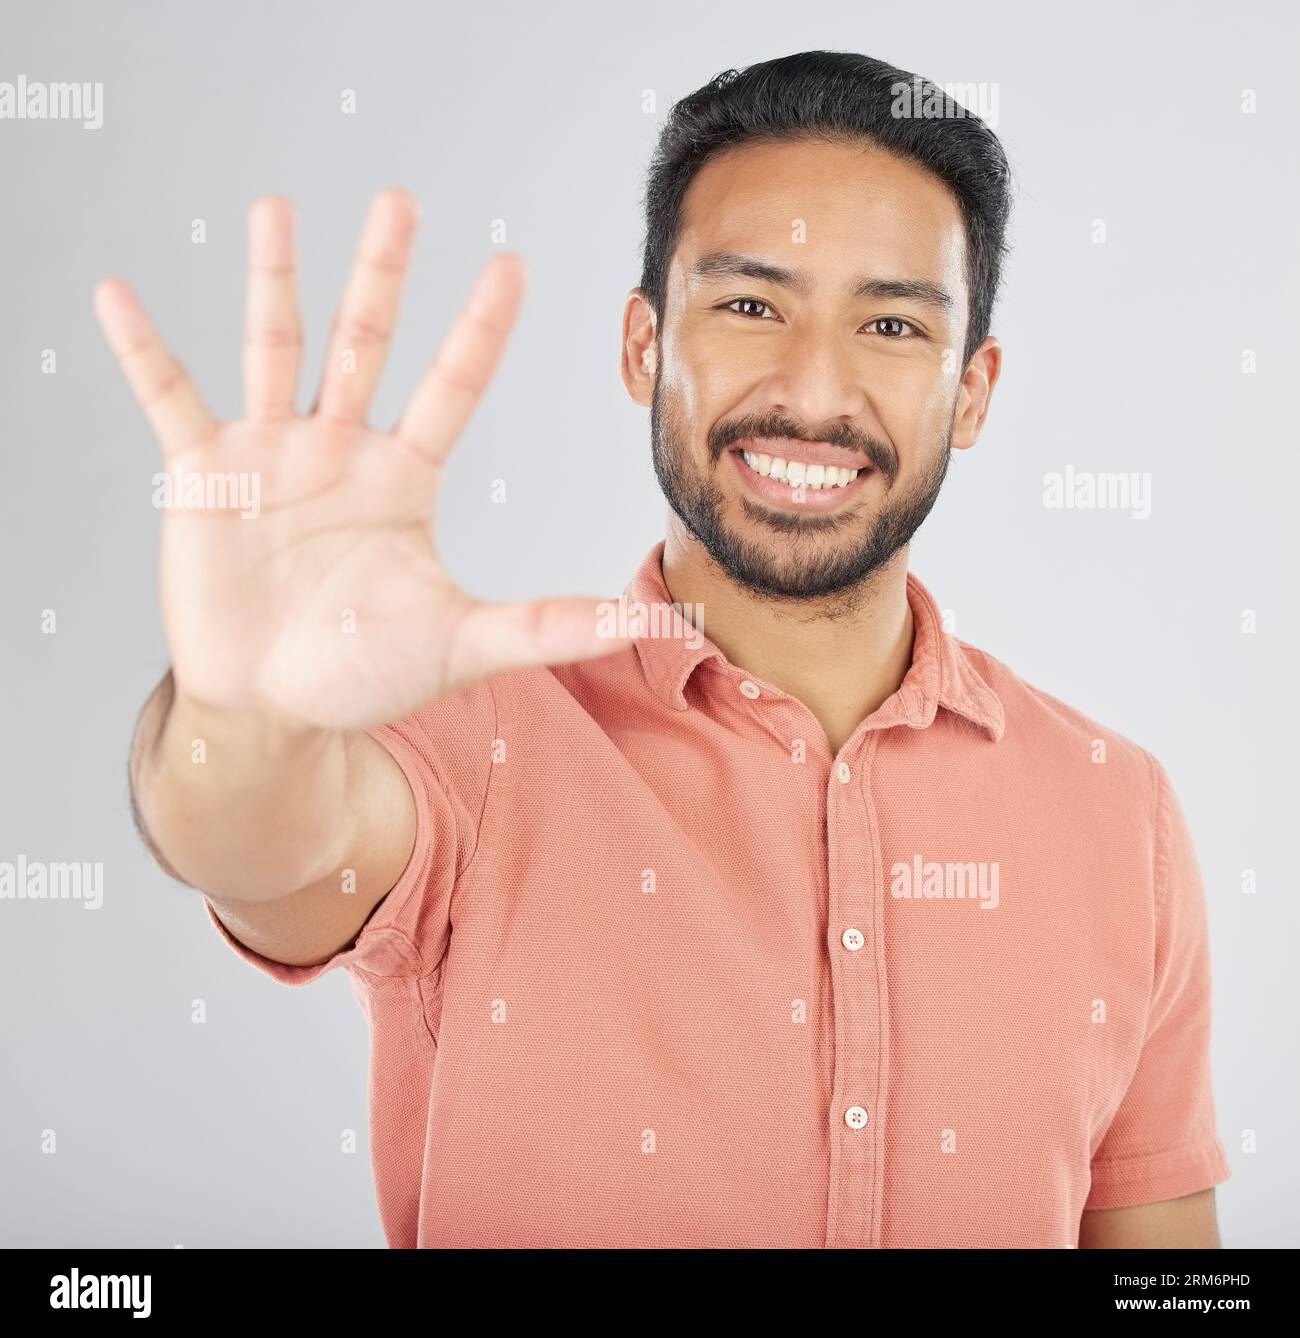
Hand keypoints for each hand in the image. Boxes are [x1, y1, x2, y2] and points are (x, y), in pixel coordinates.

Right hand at [94, 190, 629, 730]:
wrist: (274, 706)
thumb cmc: (364, 671)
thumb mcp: (461, 644)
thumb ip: (545, 626)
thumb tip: (644, 621)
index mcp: (403, 477)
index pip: (451, 385)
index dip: (478, 328)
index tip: (509, 263)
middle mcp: (341, 450)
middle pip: (364, 341)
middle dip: (383, 273)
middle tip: (401, 199)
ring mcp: (271, 455)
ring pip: (274, 346)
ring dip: (275, 280)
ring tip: (277, 206)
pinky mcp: (205, 475)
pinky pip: (168, 398)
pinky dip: (143, 350)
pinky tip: (119, 297)